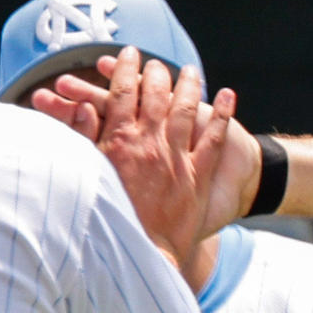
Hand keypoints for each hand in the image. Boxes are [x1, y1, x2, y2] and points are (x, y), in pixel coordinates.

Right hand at [50, 51, 246, 260]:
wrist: (139, 257)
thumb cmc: (108, 219)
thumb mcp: (89, 178)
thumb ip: (86, 141)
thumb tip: (84, 109)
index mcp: (119, 142)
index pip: (123, 94)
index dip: (126, 70)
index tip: (129, 55)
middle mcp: (150, 143)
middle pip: (155, 95)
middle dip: (156, 73)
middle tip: (157, 61)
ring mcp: (176, 158)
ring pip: (185, 109)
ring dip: (189, 86)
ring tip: (190, 70)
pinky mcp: (198, 176)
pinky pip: (213, 138)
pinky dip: (222, 114)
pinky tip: (227, 95)